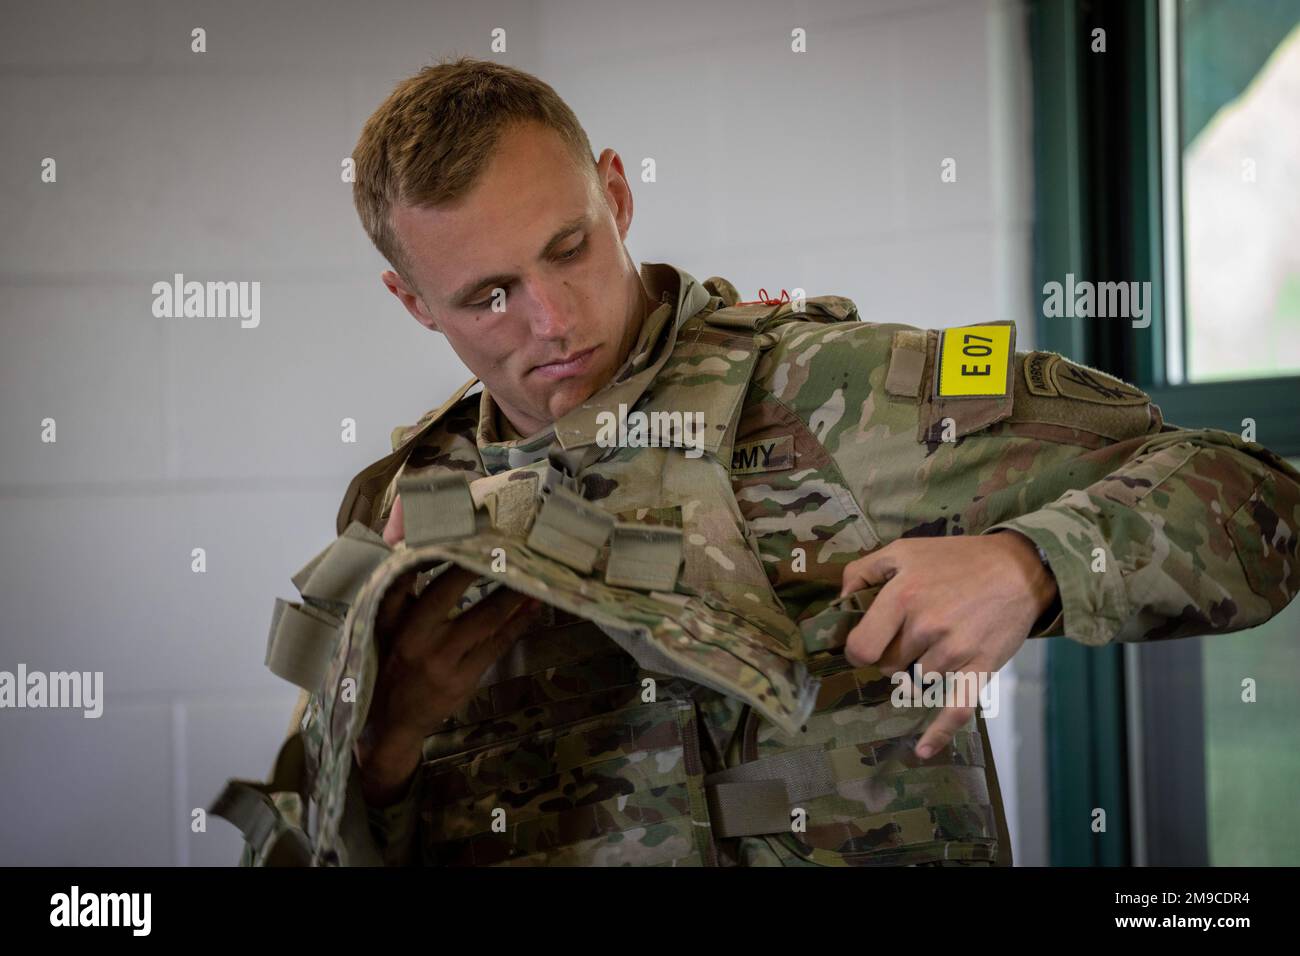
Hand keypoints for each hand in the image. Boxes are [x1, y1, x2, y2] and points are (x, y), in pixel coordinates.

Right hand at [354, 496, 543, 804]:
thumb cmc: (388, 665)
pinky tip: (531, 608)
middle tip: (503, 541)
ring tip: (531, 574)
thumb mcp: (381, 629)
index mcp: (388, 620)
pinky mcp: (461, 680)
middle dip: (478, 564)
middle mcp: (412, 637)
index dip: (431, 551)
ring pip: (483, 618)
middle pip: (449, 590)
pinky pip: (495, 645)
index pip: (405, 576)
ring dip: (510, 594)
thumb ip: (399, 592)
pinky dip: (516, 623)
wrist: (389, 725)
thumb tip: (416, 548)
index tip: (457, 529)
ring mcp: (439, 660)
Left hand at [838, 532, 1056, 758]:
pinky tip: (922, 751)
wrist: (1019, 569)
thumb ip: (861, 571)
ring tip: (938, 643)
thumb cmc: (956, 558)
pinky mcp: (980, 669)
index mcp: (902, 597)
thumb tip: (838, 603)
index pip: (861, 649)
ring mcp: (954, 651)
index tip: (865, 646)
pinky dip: (938, 733)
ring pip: (916, 683)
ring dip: (919, 672)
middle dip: (892, 656)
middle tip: (911, 634)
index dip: (857, 651)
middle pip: (888, 667)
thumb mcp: (902, 550)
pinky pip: (955, 710)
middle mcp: (925, 627)